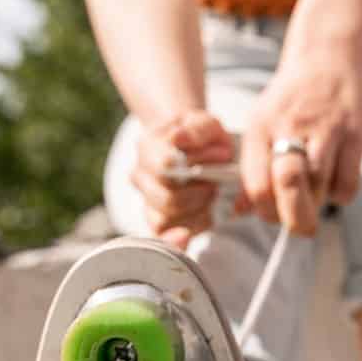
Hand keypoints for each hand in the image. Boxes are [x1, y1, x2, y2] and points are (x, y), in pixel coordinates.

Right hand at [130, 110, 233, 248]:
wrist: (198, 151)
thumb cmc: (203, 138)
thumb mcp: (208, 125)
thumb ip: (199, 129)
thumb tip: (178, 138)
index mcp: (148, 147)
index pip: (165, 165)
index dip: (196, 166)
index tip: (220, 159)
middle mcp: (140, 175)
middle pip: (165, 197)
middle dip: (198, 195)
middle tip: (216, 186)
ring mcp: (146, 199)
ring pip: (165, 218)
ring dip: (196, 212)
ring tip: (211, 199)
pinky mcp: (156, 221)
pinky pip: (163, 236)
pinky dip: (181, 234)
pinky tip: (191, 231)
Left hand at [239, 46, 361, 236]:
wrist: (325, 60)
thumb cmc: (289, 102)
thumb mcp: (261, 125)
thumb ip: (252, 169)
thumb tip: (241, 212)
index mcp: (261, 128)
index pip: (257, 183)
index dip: (266, 212)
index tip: (274, 217)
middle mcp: (290, 127)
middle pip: (290, 184)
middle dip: (296, 217)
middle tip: (300, 226)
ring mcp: (325, 129)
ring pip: (320, 184)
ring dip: (318, 202)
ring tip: (316, 194)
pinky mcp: (354, 133)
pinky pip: (348, 182)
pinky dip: (342, 193)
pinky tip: (336, 182)